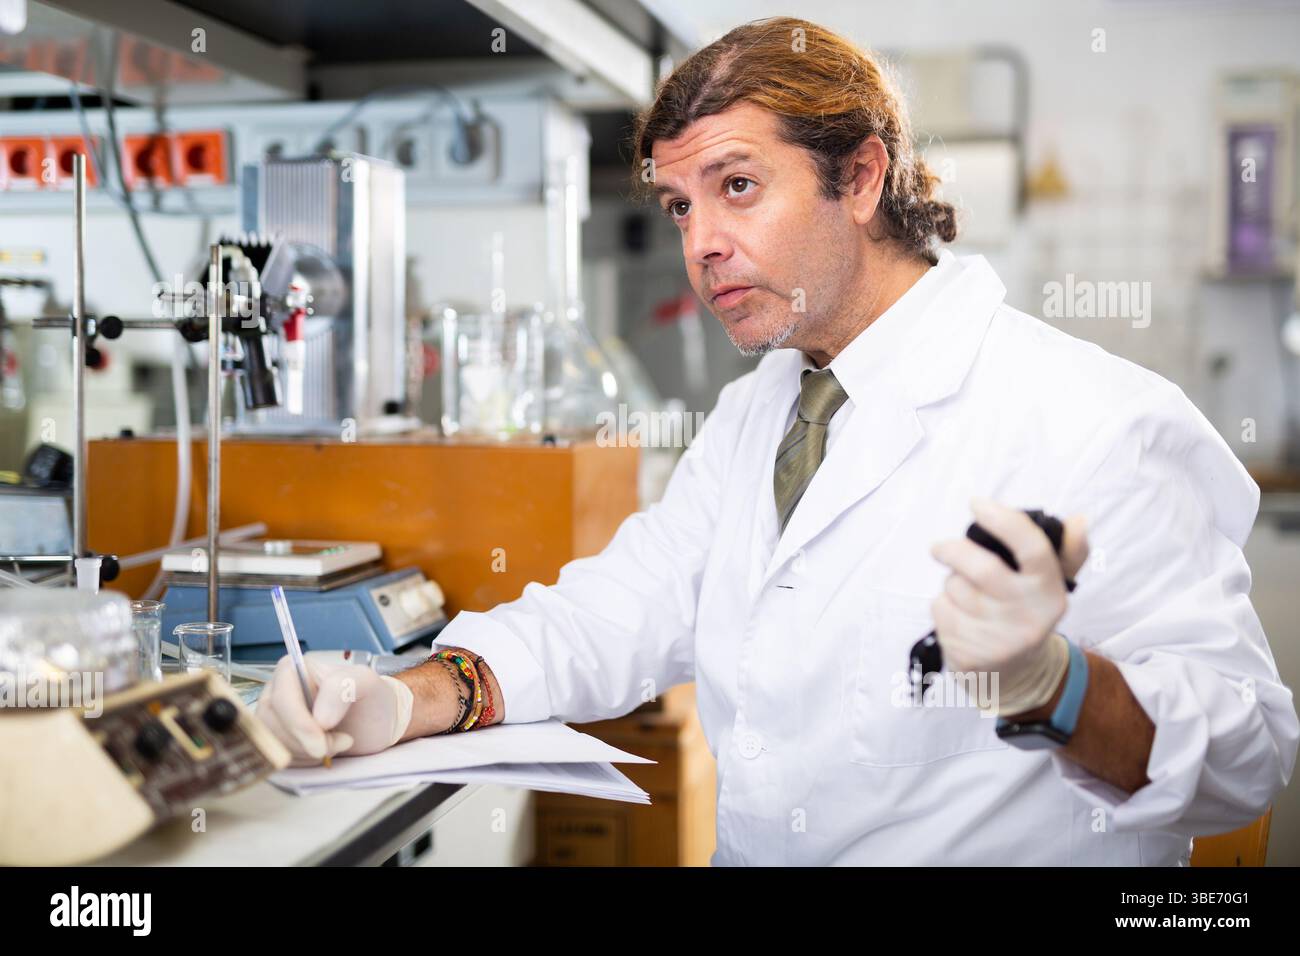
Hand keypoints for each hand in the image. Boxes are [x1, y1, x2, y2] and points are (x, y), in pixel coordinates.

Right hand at [255, 657, 414, 766]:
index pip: (281, 699)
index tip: (321, 743)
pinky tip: (325, 751)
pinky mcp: (277, 740)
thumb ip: (342, 687)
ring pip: (273, 744)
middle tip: (341, 741)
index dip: (298, 724)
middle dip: (306, 742)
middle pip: (273, 725)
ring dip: (306, 753)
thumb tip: (319, 718)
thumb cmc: (370, 698)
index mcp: (292, 670)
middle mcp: (276, 692)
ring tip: (337, 742)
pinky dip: (303, 762)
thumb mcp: (366, 682)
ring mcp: (274, 718)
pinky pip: (277, 759)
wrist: (376, 723)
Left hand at [928, 498, 1088, 700]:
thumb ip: (1067, 551)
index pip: (1033, 549)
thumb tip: (1079, 519)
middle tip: (939, 548)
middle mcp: (1027, 616)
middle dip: (953, 551)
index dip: (1004, 521)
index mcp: (1049, 592)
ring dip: (951, 582)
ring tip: (966, 593)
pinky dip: (942, 605)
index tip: (977, 503)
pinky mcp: (970, 654)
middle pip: (981, 569)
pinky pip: (940, 610)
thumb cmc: (1027, 613)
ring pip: (955, 588)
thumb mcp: (1052, 586)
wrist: (1015, 675)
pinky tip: (959, 616)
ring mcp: (998, 638)